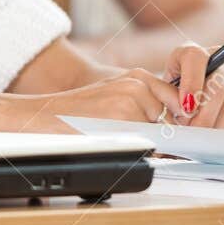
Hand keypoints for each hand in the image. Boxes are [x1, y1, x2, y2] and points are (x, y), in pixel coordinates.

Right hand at [0, 67, 187, 132]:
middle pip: (170, 119)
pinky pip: (146, 143)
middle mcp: (137, 85)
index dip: (175, 119)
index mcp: (137, 75)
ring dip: (143, 140)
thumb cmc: (77, 109)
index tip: (169, 128)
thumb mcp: (114, 93)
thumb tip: (179, 121)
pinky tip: (110, 139)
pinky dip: (135, 148)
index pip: (177, 100)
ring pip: (159, 133)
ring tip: (111, 132)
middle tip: (123, 130)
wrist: (44, 114)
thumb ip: (146, 100)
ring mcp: (131, 102)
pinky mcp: (122, 120)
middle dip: (157, 131)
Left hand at [170, 42, 223, 130]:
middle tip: (193, 130)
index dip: (192, 83)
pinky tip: (221, 133)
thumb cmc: (169, 94)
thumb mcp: (160, 91)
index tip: (186, 108)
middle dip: (204, 114)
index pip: (195, 58)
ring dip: (218, 123)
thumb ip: (167, 95)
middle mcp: (219, 59)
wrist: (184, 99)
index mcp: (190, 53)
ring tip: (203, 134)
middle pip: (218, 85)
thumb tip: (184, 109)